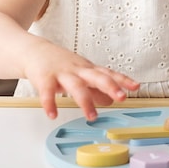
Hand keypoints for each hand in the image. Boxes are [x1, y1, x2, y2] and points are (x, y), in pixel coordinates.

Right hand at [24, 48, 139, 120]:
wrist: (33, 51)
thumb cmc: (59, 64)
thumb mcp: (80, 74)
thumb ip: (96, 89)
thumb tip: (111, 100)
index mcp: (87, 70)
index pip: (108, 74)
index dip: (122, 80)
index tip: (135, 86)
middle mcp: (77, 70)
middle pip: (97, 76)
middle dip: (110, 86)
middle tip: (121, 97)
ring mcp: (61, 74)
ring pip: (76, 86)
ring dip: (85, 101)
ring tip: (92, 116)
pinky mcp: (44, 78)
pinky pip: (47, 92)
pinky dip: (50, 103)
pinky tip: (53, 114)